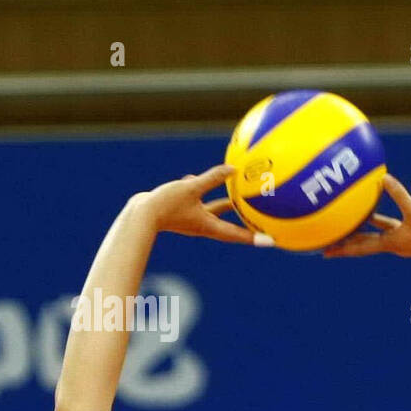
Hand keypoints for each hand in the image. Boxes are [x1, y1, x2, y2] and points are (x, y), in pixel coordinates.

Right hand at [132, 163, 262, 244]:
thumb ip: (212, 178)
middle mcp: (203, 225)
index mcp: (209, 225)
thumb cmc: (166, 204)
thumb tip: (232, 169)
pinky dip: (201, 193)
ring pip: (212, 211)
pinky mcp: (181, 212)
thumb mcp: (192, 187)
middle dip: (243, 221)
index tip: (272, 242)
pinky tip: (196, 179)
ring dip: (223, 205)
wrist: (139, 215)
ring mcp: (192, 220)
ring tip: (234, 196)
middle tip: (259, 219)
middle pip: (229, 225)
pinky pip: (197, 202)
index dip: (255, 238)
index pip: (238, 234)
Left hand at [323, 175, 410, 259]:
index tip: (324, 252)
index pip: (361, 246)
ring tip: (366, 208)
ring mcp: (410, 235)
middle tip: (335, 232)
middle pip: (369, 238)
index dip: (342, 248)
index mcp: (391, 242)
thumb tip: (384, 179)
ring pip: (389, 224)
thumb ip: (400, 196)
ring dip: (378, 216)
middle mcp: (397, 241)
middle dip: (352, 235)